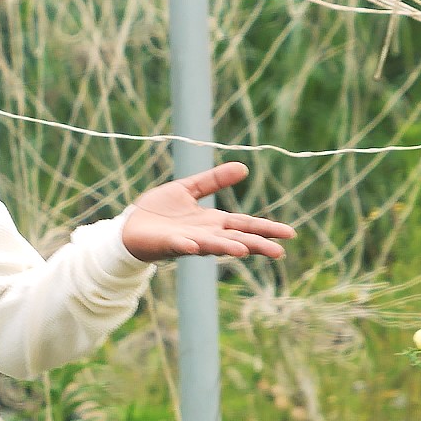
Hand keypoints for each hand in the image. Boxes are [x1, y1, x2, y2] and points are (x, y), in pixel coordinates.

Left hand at [120, 161, 294, 262]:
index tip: (290, 233)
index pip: (245, 224)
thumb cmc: (159, 211)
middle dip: (256, 245)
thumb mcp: (189, 189)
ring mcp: (188, 240)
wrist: (130, 225)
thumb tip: (244, 168)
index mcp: (213, 222)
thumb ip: (214, 181)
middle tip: (278, 253)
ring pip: (211, 245)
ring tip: (244, 250)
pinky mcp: (167, 243)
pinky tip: (194, 245)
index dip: (266, 228)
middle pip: (236, 238)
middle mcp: (205, 234)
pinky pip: (179, 245)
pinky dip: (187, 246)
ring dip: (226, 247)